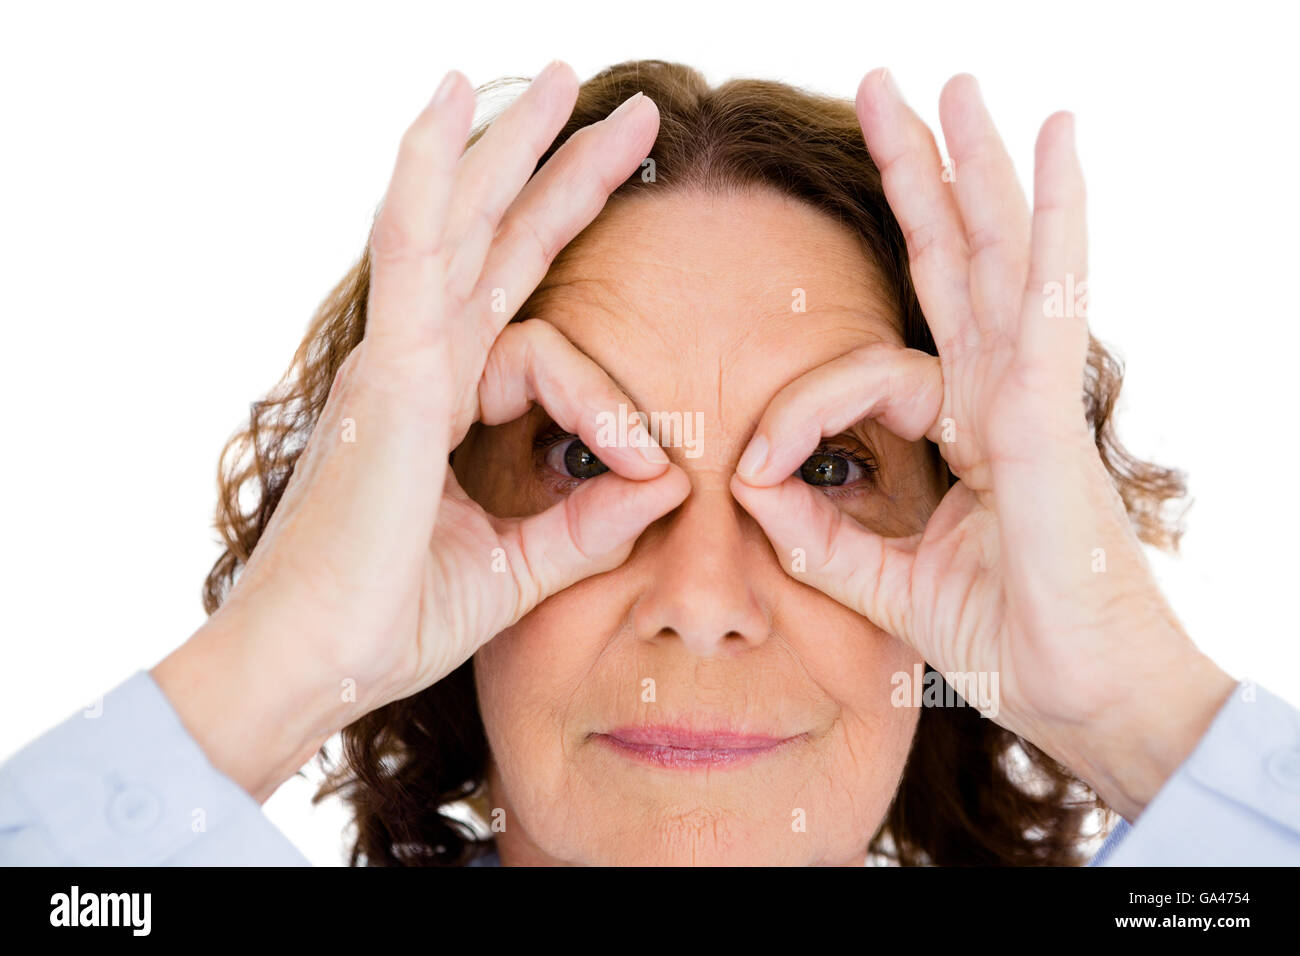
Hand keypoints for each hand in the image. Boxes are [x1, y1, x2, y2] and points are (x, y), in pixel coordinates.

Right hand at [152, 63, 686, 801]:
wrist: (311, 668)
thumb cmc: (391, 620)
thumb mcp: (516, 568)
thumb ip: (586, 524)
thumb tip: (665, 484)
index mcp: (442, 403)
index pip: (529, 319)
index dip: (601, 346)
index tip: (661, 450)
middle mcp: (417, 365)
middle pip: (494, 241)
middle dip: (554, 171)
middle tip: (616, 109)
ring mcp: (397, 361)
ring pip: (456, 223)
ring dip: (507, 146)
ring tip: (558, 78)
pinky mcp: (387, 377)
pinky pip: (410, 254)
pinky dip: (426, 177)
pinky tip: (451, 106)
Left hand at [730, 69, 1234, 820]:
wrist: (1085, 700)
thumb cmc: (1010, 641)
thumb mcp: (888, 583)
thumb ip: (820, 537)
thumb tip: (750, 488)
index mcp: (964, 430)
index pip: (868, 371)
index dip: (797, 408)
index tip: (747, 472)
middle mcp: (999, 394)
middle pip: (953, 263)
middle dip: (920, 178)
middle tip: (889, 94)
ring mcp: (1030, 395)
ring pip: (999, 255)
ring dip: (976, 166)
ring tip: (956, 84)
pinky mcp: (1049, 414)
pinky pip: (1046, 300)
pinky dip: (1054, 218)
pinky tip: (1054, 139)